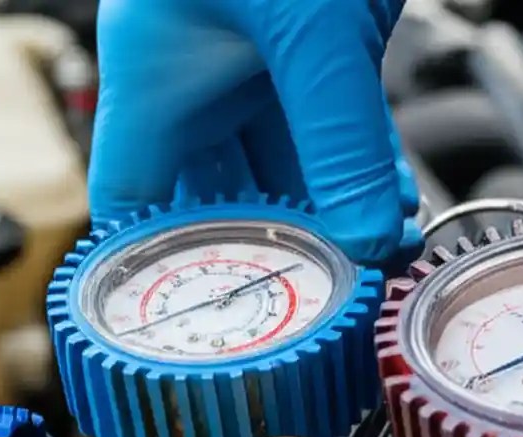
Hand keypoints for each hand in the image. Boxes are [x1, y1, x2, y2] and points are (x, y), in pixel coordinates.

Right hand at [89, 0, 422, 265]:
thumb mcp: (313, 29)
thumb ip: (342, 140)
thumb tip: (369, 239)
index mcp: (151, 77)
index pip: (130, 205)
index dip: (156, 269)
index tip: (204, 321)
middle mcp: (192, 74)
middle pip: (216, 194)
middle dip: (271, 245)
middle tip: (319, 291)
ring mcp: (249, 57)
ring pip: (281, 162)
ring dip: (329, 208)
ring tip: (375, 250)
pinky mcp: (308, 38)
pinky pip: (327, 120)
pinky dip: (358, 163)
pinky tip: (392, 199)